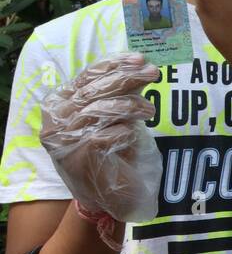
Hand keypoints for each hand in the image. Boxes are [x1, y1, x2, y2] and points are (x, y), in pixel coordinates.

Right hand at [39, 52, 162, 221]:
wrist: (110, 195)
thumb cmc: (112, 151)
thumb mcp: (113, 116)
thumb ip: (119, 93)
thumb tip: (140, 65)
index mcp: (59, 104)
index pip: (86, 77)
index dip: (113, 65)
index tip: (139, 58)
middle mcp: (55, 121)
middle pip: (93, 90)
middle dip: (127, 78)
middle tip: (154, 73)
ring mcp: (64, 140)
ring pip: (100, 110)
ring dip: (131, 106)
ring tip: (150, 110)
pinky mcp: (78, 158)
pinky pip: (106, 135)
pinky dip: (124, 132)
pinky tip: (131, 136)